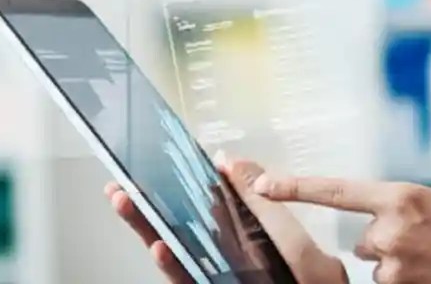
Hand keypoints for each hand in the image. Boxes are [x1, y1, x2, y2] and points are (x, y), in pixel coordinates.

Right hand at [106, 156, 347, 283]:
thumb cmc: (309, 280)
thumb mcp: (292, 238)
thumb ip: (261, 203)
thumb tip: (229, 159)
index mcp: (238, 237)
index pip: (202, 207)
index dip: (177, 185)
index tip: (152, 161)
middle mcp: (221, 258)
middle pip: (177, 229)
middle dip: (147, 206)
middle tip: (121, 182)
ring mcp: (215, 277)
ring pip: (174, 253)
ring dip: (147, 228)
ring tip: (127, 202)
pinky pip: (187, 281)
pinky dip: (174, 266)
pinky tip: (161, 247)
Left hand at [255, 175, 430, 283]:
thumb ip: (413, 202)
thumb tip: (394, 212)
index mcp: (402, 196)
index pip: (335, 190)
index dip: (294, 186)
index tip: (260, 182)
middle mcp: (391, 229)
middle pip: (364, 237)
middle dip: (387, 241)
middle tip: (428, 244)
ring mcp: (394, 265)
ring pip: (378, 264)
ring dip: (401, 264)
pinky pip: (391, 283)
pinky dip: (410, 280)